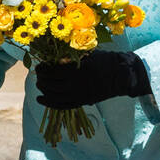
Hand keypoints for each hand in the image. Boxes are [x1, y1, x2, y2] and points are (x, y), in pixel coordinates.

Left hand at [34, 51, 150, 107]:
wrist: (121, 75)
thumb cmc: (104, 60)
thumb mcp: (88, 54)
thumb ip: (71, 57)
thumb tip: (51, 59)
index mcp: (79, 69)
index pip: (54, 71)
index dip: (43, 70)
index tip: (39, 67)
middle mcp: (77, 84)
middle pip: (51, 84)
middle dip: (42, 80)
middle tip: (38, 75)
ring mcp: (79, 94)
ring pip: (54, 95)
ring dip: (44, 90)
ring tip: (39, 85)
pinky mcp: (82, 102)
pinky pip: (62, 105)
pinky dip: (49, 103)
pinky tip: (40, 99)